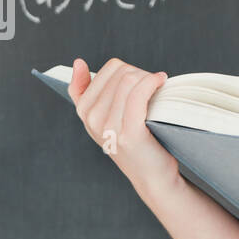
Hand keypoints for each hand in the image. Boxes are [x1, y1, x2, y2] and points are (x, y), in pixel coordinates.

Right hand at [67, 57, 180, 196]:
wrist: (151, 175)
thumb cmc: (133, 142)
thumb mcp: (104, 117)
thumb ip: (85, 91)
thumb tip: (78, 63)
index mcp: (84, 111)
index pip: (109, 70)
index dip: (130, 71)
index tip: (140, 83)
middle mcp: (92, 119)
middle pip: (121, 73)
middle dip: (141, 75)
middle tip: (152, 90)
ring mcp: (109, 127)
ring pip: (129, 80)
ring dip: (149, 79)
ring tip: (157, 90)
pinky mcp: (129, 133)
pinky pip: (138, 94)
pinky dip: (152, 82)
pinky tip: (160, 82)